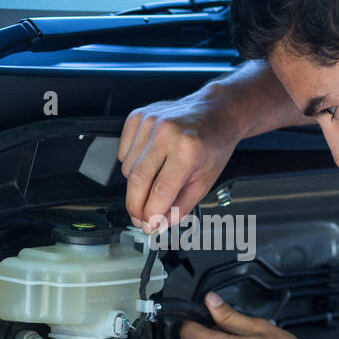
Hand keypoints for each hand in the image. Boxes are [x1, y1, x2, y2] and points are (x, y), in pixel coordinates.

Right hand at [118, 89, 242, 228]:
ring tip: (153, 184)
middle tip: (140, 219)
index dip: (151, 214)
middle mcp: (166, 132)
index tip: (149, 226)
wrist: (215, 112)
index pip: (160, 192)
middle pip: (137, 180)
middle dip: (135, 206)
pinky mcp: (137, 116)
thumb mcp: (205, 181)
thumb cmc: (213, 144)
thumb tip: (159, 224)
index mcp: (188, 149)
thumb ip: (181, 206)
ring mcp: (149, 122)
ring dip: (135, 186)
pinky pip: (123, 153)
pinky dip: (131, 165)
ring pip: (127, 169)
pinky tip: (149, 163)